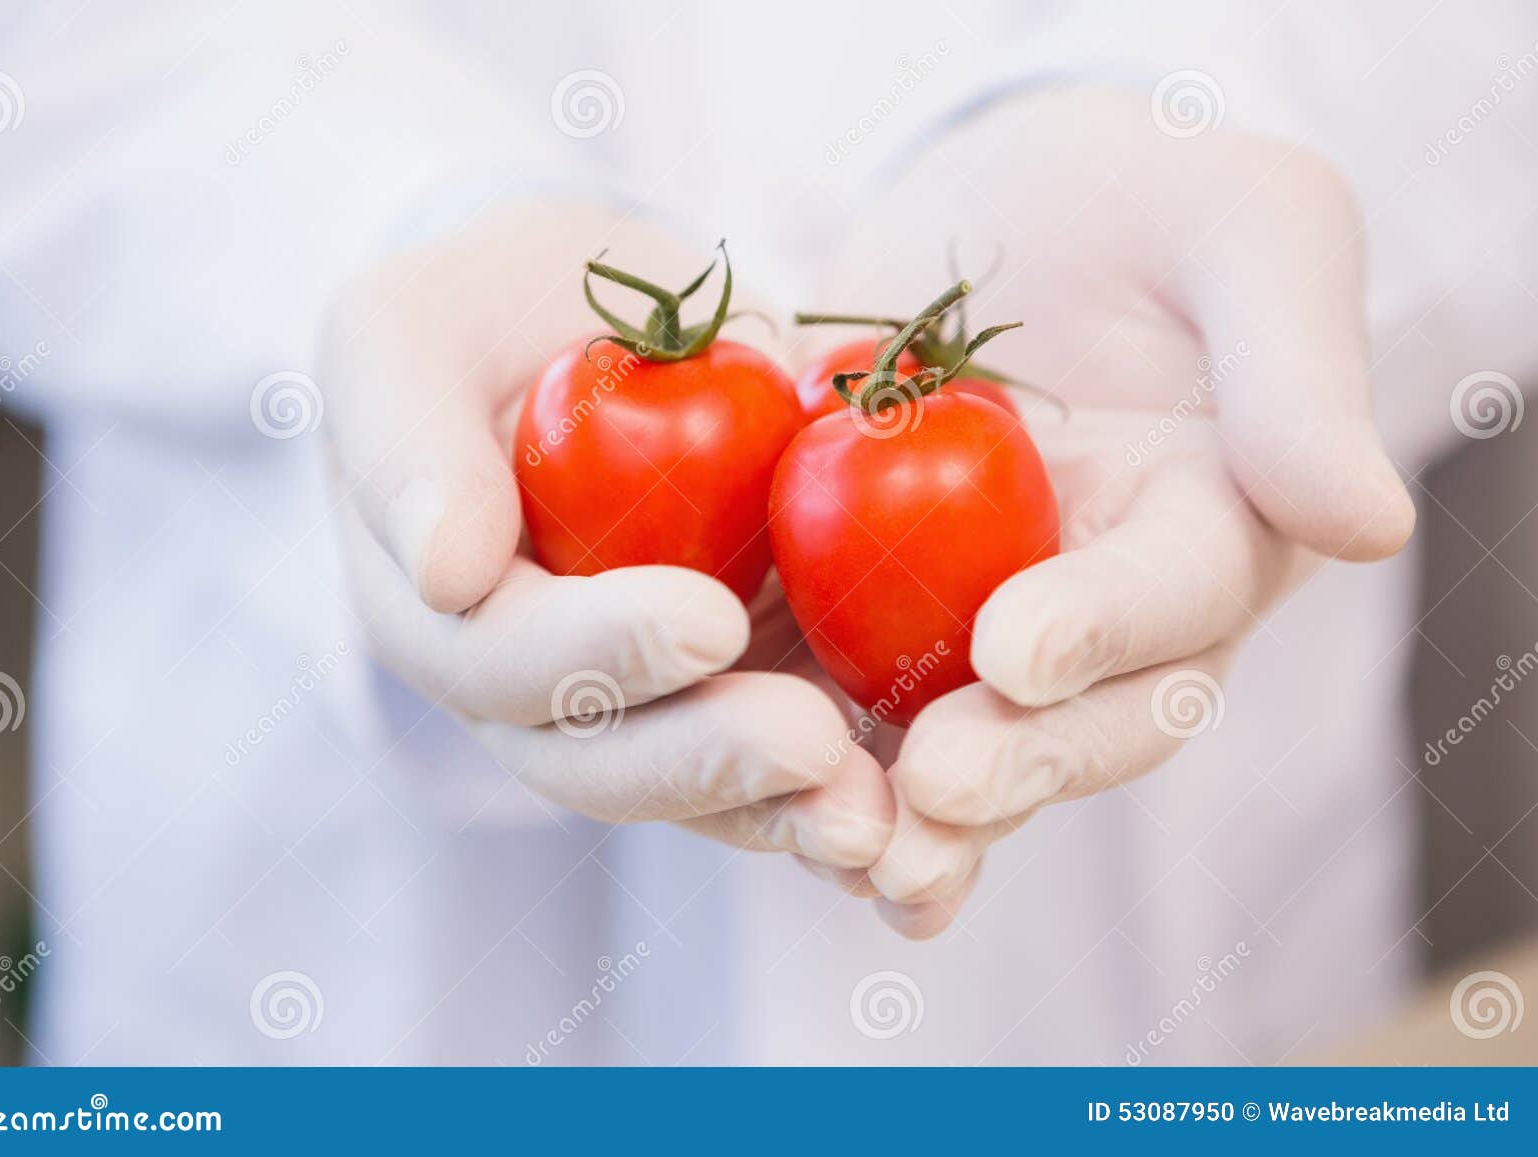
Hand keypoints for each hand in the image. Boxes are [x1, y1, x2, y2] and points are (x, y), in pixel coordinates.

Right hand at [319, 200, 891, 874]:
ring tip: (888, 822)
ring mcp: (644, 702)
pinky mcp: (737, 685)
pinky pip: (789, 751)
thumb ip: (412, 446)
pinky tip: (931, 799)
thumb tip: (446, 572)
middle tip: (819, 751)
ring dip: (795, 811)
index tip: (709, 620)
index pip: (507, 664)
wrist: (589, 324)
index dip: (602, 654)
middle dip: (714, 763)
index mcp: (444, 620)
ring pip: (707, 788)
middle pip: (611, 764)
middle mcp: (539, 694)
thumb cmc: (482, 315)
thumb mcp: (409, 336)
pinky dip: (855, 778)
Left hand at [807, 87, 1415, 936]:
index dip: (1104, 628)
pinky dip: (824, 767)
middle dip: (1016, 760)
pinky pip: (860, 704)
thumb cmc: (1150, 200)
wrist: (1005, 208)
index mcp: (1218, 527)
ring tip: (852, 853)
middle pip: (1084, 716)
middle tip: (933, 786)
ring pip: (977, 747)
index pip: (1176, 595)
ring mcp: (998, 627)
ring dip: (919, 816)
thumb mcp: (1249, 227)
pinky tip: (768, 814)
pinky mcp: (888, 618)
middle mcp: (1114, 610)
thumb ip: (1297, 369)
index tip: (1017, 648)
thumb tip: (1366, 525)